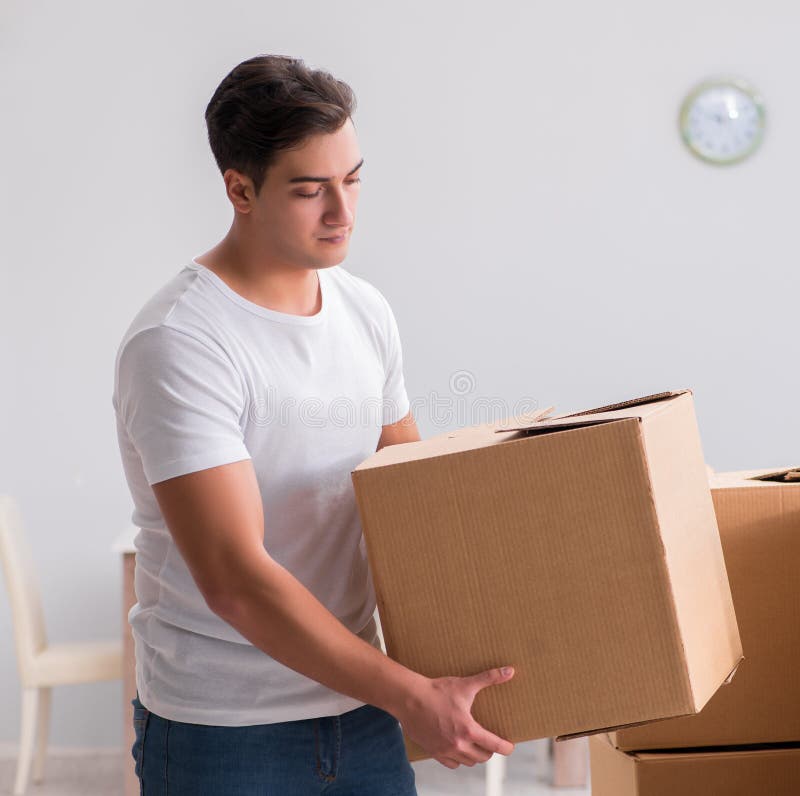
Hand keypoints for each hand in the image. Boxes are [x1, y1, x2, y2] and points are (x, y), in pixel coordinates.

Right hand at [395, 666, 515, 768]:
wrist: (409, 698)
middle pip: (482, 757)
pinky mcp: (433, 752)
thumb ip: (489, 678)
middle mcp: (458, 744)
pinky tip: (458, 749)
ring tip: (475, 745)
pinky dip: (458, 759)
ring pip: (468, 761)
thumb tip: (510, 671)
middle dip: (489, 750)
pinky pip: (452, 764)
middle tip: (490, 741)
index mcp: (468, 730)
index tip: (509, 747)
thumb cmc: (437, 690)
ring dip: (474, 755)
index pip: (494, 745)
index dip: (505, 747)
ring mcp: (445, 750)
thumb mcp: (465, 684)